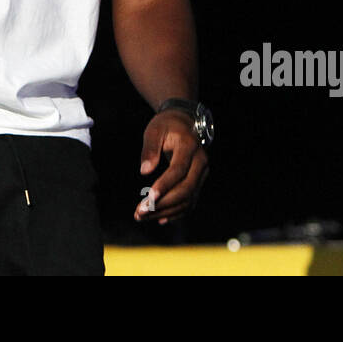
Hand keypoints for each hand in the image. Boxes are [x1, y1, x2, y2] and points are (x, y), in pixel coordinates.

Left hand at [135, 109, 208, 224]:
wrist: (185, 123)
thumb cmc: (166, 125)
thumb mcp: (154, 130)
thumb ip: (149, 149)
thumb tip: (144, 171)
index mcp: (189, 146)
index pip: (178, 170)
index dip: (164, 185)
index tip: (148, 198)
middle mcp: (200, 162)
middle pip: (185, 189)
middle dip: (163, 204)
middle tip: (140, 212)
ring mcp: (202, 174)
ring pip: (187, 199)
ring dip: (166, 211)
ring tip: (143, 216)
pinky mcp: (198, 182)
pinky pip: (190, 202)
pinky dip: (175, 213)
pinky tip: (159, 218)